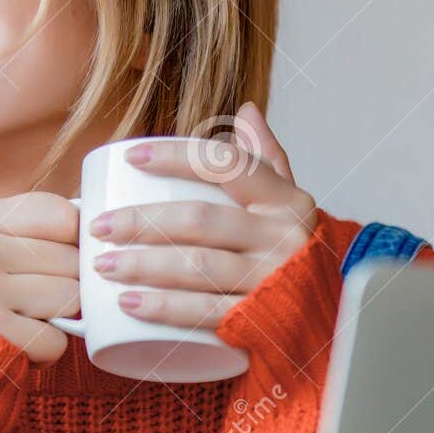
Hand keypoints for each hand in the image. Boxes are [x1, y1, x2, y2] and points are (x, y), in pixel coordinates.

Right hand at [0, 192, 79, 363]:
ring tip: (28, 314)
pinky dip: (48, 346)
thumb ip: (40, 227)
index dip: (74, 242)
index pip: (65, 218)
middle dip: (67, 283)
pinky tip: (24, 336)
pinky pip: (56, 338)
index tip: (54, 256)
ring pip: (71, 297)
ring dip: (60, 315)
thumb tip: (101, 230)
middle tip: (33, 293)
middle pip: (72, 260)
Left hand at [88, 103, 317, 331]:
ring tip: (102, 265)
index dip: (176, 156)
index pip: (227, 164)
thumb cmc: (297, 255)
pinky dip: (164, 308)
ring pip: (197, 267)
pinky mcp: (260, 321)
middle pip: (200, 220)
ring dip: (143, 265)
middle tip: (99, 226)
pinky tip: (128, 302)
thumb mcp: (290, 204)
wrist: (334, 317)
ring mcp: (271, 280)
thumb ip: (268, 159)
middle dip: (141, 220)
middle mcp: (282, 236)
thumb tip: (246, 111)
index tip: (130, 156)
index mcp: (285, 200)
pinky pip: (205, 312)